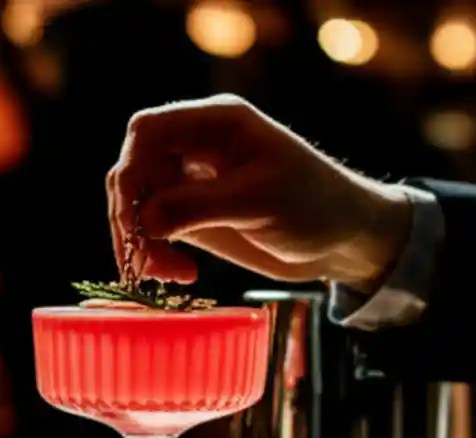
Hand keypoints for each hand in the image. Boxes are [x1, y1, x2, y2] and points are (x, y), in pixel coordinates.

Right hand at [106, 94, 413, 290]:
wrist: (344, 239)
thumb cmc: (315, 204)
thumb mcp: (258, 201)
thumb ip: (199, 205)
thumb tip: (145, 219)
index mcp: (215, 123)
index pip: (149, 130)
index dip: (131, 166)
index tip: (135, 213)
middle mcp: (196, 147)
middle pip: (134, 170)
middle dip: (131, 214)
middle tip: (144, 257)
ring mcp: (192, 183)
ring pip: (139, 205)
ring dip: (140, 241)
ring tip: (167, 274)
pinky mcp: (193, 217)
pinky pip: (154, 231)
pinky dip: (155, 254)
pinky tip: (177, 275)